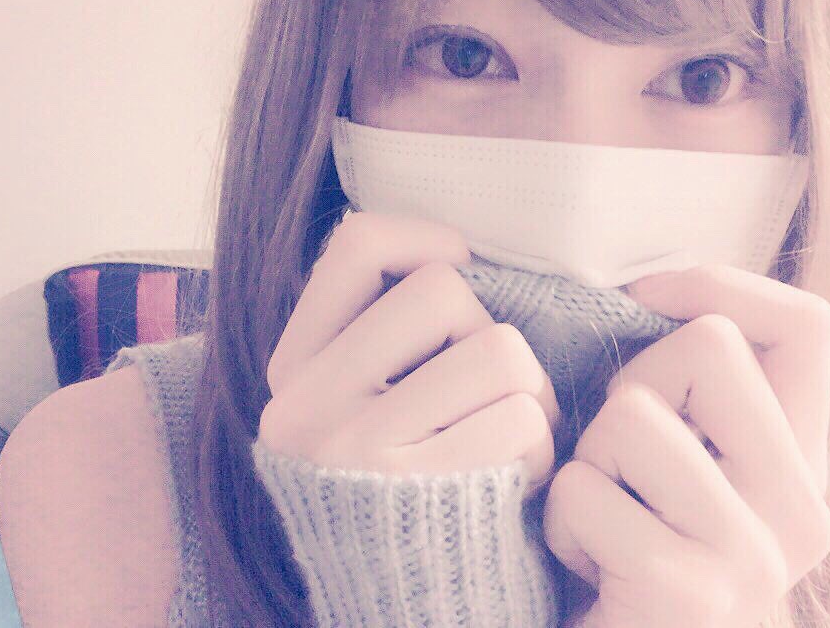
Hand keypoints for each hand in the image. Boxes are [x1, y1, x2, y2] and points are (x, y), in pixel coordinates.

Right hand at [257, 210, 560, 497]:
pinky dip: (537, 448)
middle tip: (495, 389)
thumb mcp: (359, 405)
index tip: (460, 265)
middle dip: (492, 334)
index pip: (356, 246)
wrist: (400, 602)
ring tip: (511, 434)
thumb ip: (384, 334)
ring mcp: (357, 449)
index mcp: (293, 370)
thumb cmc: (401, 486)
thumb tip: (456, 251)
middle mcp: (307, 404)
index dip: (424, 238)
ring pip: (499, 352)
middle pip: (444, 292)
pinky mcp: (418, 493)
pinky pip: (519, 422)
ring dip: (530, 395)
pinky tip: (512, 479)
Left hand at [542, 264, 829, 627]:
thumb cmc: (625, 551)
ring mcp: (751, 554)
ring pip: (633, 412)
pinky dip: (559, 520)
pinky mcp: (685, 590)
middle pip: (710, 344)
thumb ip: (688, 395)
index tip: (641, 300)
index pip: (804, 325)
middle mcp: (802, 510)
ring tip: (601, 519)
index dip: (712, 284)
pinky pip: (581, 488)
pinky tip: (586, 567)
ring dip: (588, 460)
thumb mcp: (673, 463)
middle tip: (617, 460)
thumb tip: (644, 296)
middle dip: (632, 384)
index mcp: (803, 468)